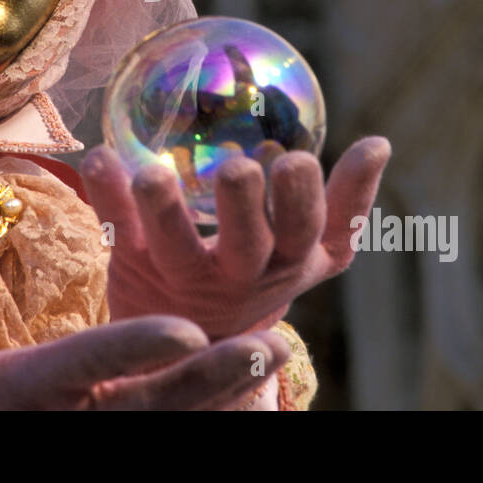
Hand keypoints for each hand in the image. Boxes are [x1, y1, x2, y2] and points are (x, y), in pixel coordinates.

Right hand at [0, 261, 289, 409]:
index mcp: (29, 392)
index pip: (90, 364)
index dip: (136, 346)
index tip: (187, 329)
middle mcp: (75, 419)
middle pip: (153, 400)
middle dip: (212, 377)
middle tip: (267, 346)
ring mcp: (97, 436)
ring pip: (171, 419)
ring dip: (224, 390)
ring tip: (275, 352)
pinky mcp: (107, 439)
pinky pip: (168, 429)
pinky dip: (209, 411)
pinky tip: (251, 387)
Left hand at [80, 137, 389, 339]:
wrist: (193, 338)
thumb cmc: (260, 270)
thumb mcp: (312, 250)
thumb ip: (347, 202)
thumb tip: (381, 144)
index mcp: (286, 261)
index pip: (304, 233)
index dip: (301, 201)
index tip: (294, 159)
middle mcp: (237, 275)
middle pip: (245, 247)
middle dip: (244, 209)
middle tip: (237, 169)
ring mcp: (183, 275)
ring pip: (175, 248)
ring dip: (163, 211)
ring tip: (151, 174)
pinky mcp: (136, 267)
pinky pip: (119, 230)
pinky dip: (107, 195)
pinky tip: (101, 158)